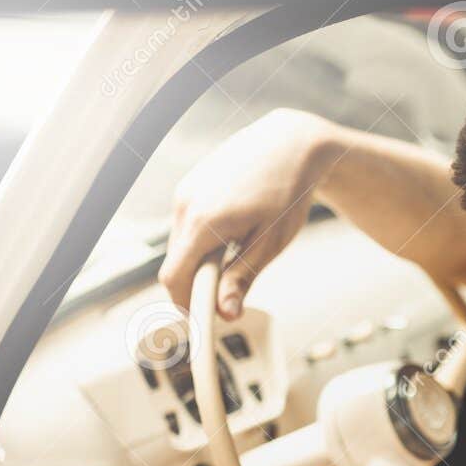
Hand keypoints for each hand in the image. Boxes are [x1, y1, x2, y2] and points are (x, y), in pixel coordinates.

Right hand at [159, 108, 335, 318]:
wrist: (291, 143)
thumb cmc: (288, 193)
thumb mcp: (272, 242)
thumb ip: (242, 277)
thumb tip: (224, 313)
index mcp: (203, 222)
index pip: (174, 278)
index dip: (185, 305)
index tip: (203, 321)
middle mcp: (185, 204)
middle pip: (175, 263)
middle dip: (196, 284)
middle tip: (228, 296)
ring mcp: (184, 191)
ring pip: (180, 243)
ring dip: (200, 261)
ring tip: (237, 255)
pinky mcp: (190, 183)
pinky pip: (186, 224)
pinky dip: (201, 239)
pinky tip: (232, 232)